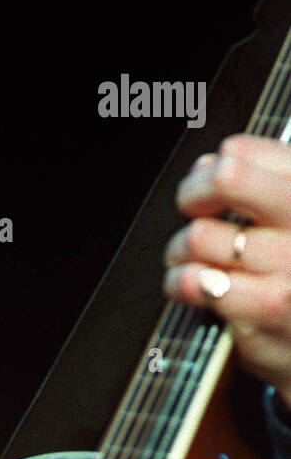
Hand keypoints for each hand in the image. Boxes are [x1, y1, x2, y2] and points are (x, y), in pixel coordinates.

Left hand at [163, 134, 290, 405]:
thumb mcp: (287, 221)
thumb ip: (258, 183)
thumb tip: (208, 166)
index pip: (244, 152)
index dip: (214, 168)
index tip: (211, 189)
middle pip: (226, 178)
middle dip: (193, 193)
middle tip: (191, 211)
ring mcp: (290, 263)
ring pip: (200, 235)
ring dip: (180, 249)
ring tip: (189, 261)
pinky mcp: (270, 305)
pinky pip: (198, 281)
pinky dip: (179, 283)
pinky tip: (187, 287)